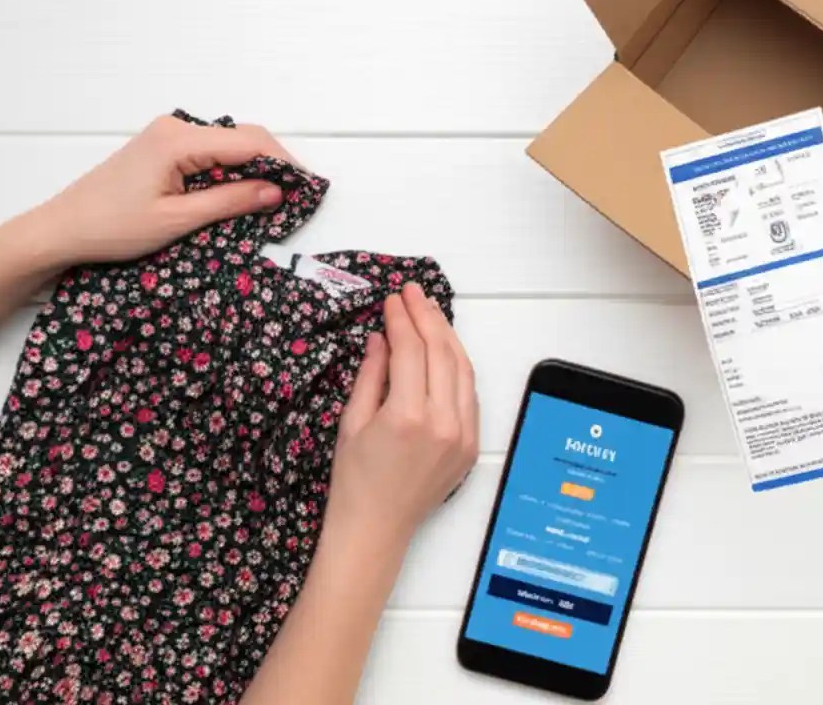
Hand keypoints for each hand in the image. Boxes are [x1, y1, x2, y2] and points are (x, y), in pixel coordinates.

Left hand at [5, 115, 297, 269]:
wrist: (63, 228)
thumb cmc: (113, 227)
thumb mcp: (178, 220)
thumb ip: (230, 201)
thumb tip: (276, 191)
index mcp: (179, 141)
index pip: (249, 142)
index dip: (283, 163)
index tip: (308, 188)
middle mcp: (175, 128)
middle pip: (241, 138)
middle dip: (272, 164)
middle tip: (294, 198)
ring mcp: (167, 136)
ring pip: (227, 146)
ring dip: (251, 169)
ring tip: (270, 201)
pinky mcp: (162, 148)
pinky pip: (209, 153)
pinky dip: (230, 171)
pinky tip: (238, 195)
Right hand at [329, 283, 479, 544]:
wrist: (376, 528)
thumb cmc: (354, 479)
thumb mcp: (352, 421)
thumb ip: (372, 374)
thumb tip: (384, 336)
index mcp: (408, 416)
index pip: (411, 350)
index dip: (402, 319)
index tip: (392, 299)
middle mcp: (443, 423)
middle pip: (442, 353)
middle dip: (427, 317)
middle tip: (413, 293)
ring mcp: (462, 436)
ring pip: (463, 370)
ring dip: (447, 337)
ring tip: (429, 313)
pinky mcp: (470, 446)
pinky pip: (469, 395)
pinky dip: (458, 367)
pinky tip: (444, 350)